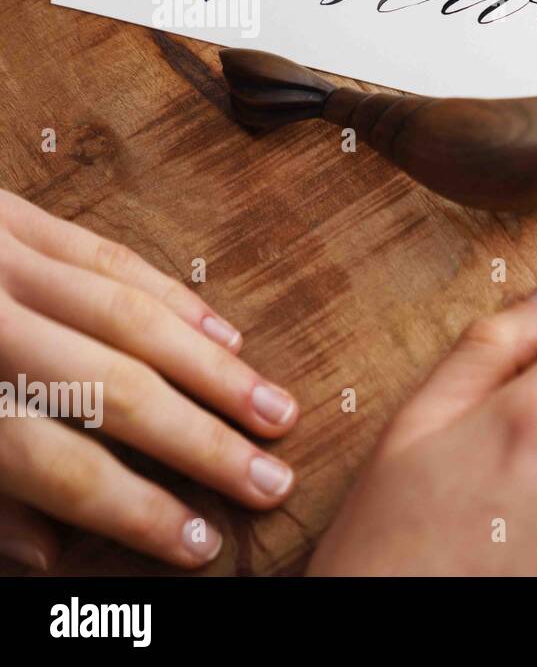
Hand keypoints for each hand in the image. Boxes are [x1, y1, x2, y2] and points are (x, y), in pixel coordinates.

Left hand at [0, 189, 298, 570]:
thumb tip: (49, 558)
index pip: (51, 463)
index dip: (132, 511)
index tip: (199, 543)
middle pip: (112, 389)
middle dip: (204, 442)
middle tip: (274, 481)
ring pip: (129, 317)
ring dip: (215, 370)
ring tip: (277, 411)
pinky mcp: (6, 210)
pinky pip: (108, 253)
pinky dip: (173, 296)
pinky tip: (226, 332)